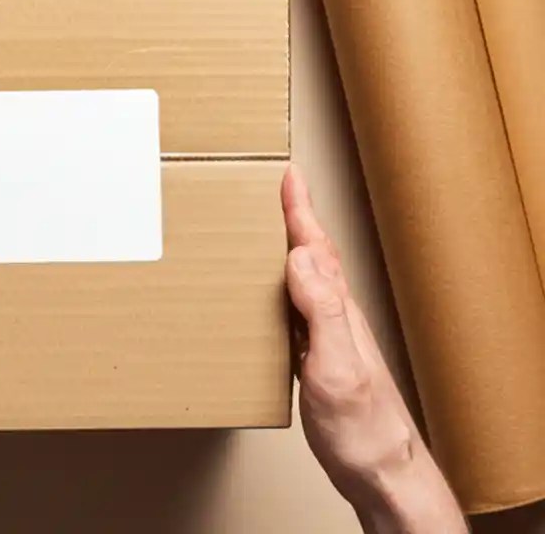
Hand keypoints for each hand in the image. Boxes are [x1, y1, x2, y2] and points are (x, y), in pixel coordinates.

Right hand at [282, 166, 465, 533]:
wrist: (380, 473)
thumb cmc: (362, 429)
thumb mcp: (337, 368)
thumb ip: (322, 312)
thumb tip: (300, 259)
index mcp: (337, 313)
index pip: (317, 250)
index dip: (301, 212)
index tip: (289, 176)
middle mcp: (335, 320)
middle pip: (312, 258)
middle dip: (294, 220)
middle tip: (278, 190)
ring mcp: (327, 341)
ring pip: (303, 283)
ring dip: (288, 251)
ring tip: (270, 230)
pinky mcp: (316, 363)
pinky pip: (294, 313)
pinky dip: (280, 292)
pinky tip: (269, 299)